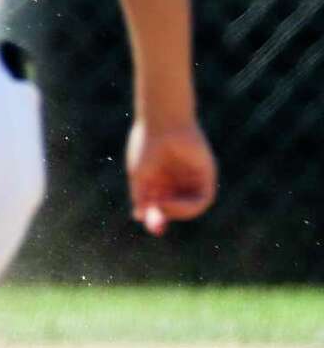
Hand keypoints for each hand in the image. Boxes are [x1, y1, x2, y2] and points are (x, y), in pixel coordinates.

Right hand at [126, 120, 217, 235]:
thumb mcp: (139, 175)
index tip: (149, 223)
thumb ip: (141, 196)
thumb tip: (140, 216)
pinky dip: (187, 207)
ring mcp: (194, 176)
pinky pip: (203, 199)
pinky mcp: (207, 174)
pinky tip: (173, 202)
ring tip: (162, 205)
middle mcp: (180, 178)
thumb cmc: (146, 144)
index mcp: (163, 177)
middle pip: (178, 207)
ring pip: (191, 207)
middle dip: (166, 217)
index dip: (157, 215)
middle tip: (157, 226)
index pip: (163, 204)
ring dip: (175, 212)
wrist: (162, 121)